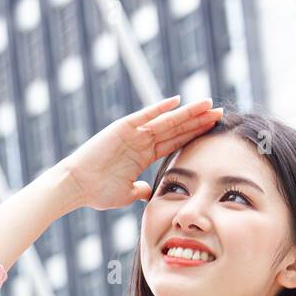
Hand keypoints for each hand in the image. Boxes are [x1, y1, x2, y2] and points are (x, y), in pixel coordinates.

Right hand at [53, 95, 222, 211]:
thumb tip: (150, 192)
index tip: (213, 129)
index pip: (175, 141)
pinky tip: (177, 101)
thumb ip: (140, 190)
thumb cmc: (96, 193)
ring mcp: (132, 132)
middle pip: (175, 128)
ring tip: (207, 104)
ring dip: (187, 112)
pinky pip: (144, 116)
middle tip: (219, 112)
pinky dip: (160, 108)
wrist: (75, 186)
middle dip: (197, 120)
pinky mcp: (121, 128)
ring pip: (166, 120)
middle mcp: (140, 140)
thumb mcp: (125, 194)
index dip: (194, 135)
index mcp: (143, 155)